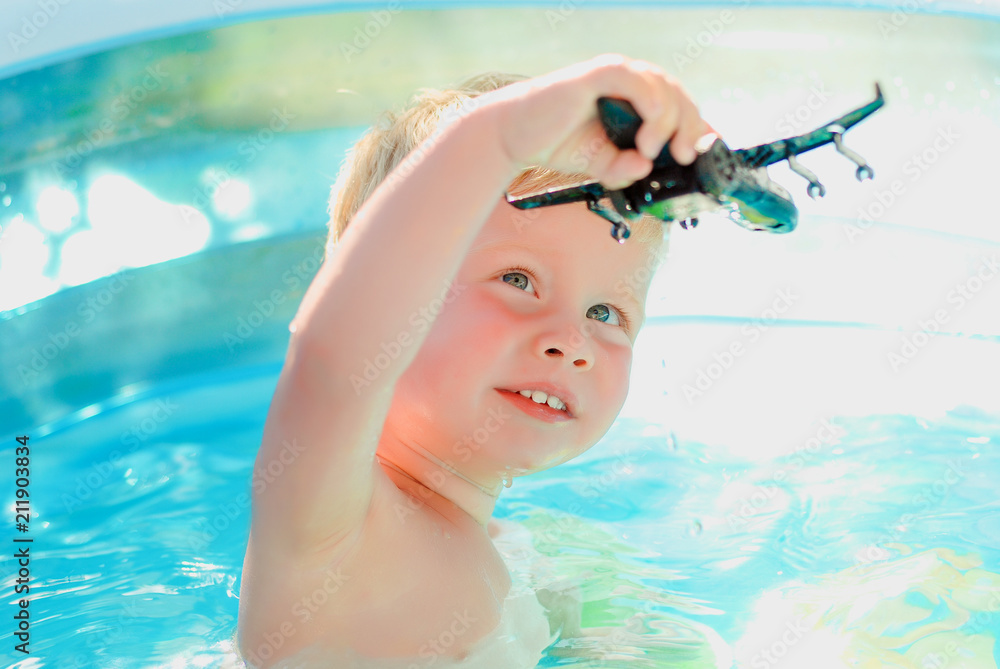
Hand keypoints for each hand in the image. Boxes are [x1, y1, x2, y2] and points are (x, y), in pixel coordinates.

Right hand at [481, 54, 708, 188]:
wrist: (515, 137)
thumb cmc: (556, 142)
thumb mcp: (601, 165)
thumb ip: (626, 169)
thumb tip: (646, 169)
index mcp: (636, 101)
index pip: (680, 108)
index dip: (699, 128)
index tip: (708, 154)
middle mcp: (630, 83)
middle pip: (680, 96)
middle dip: (690, 127)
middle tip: (685, 157)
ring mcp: (615, 76)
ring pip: (664, 88)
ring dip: (669, 121)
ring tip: (652, 151)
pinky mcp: (598, 74)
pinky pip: (637, 81)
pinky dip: (651, 105)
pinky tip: (648, 132)